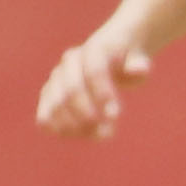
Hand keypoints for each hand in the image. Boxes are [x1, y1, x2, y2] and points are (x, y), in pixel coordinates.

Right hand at [35, 22, 151, 138]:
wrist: (106, 57)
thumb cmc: (126, 62)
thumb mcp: (138, 60)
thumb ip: (139, 65)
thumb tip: (140, 69)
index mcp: (93, 50)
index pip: (94, 71)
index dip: (103, 94)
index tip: (116, 116)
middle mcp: (70, 62)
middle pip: (72, 89)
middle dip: (89, 114)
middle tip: (108, 133)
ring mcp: (56, 78)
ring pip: (55, 105)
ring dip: (75, 126)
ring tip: (100, 135)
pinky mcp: (49, 96)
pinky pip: (45, 117)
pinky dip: (61, 131)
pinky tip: (83, 136)